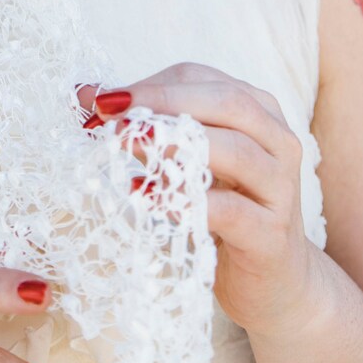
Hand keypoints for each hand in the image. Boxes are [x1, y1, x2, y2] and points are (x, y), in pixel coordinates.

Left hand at [76, 64, 321, 337]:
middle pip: (225, 102)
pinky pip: (231, 211)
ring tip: (128, 143)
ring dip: (177, 143)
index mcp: (256, 109)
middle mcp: (277, 140)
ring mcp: (279, 187)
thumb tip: (84, 96)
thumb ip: (145, 128)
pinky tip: (151, 200)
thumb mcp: (184, 163)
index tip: (99, 101)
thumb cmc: (223, 210)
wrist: (276, 283)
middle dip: (163, 101)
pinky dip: (189, 203)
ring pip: (236, 150)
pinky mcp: (271, 235)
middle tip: (111, 112)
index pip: (198, 78)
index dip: (147, 85)